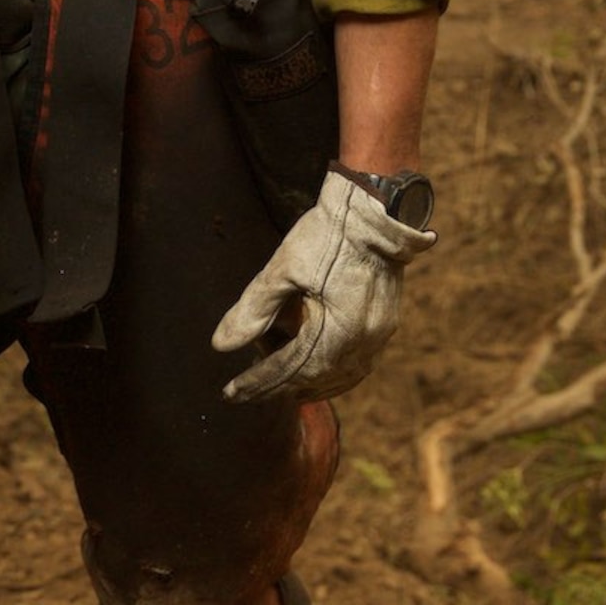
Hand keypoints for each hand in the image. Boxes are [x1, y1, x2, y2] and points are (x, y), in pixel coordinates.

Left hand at [211, 169, 434, 403]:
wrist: (374, 211)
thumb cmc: (325, 236)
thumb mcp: (282, 269)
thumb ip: (252, 310)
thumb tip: (221, 346)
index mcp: (338, 331)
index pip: (289, 369)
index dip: (257, 382)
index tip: (230, 393)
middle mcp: (362, 343)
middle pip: (313, 379)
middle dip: (277, 387)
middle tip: (245, 390)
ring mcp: (378, 337)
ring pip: (338, 378)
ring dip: (305, 385)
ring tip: (274, 386)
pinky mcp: (384, 326)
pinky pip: (356, 366)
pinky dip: (330, 374)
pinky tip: (312, 372)